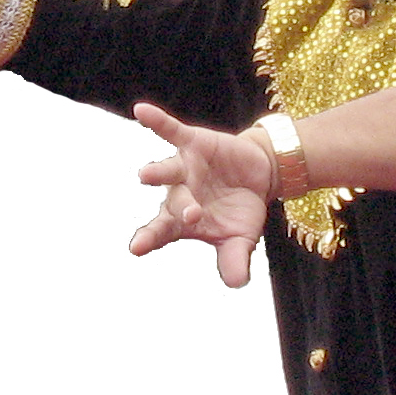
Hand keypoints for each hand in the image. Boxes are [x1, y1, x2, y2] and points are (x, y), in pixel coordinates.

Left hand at [127, 102, 276, 287]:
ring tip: (144, 175)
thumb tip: (236, 283)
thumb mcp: (241, 239)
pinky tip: (140, 111)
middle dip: (182, 210)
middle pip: (174, 203)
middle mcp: (177, 193)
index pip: (160, 232)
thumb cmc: (240, 212)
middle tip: (191, 216)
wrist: (259, 175)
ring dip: (158, 173)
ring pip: (168, 170)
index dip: (148, 238)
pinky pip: (172, 131)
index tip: (136, 248)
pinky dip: (157, 121)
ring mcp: (183, 167)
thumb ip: (234, 260)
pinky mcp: (193, 143)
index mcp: (181, 220)